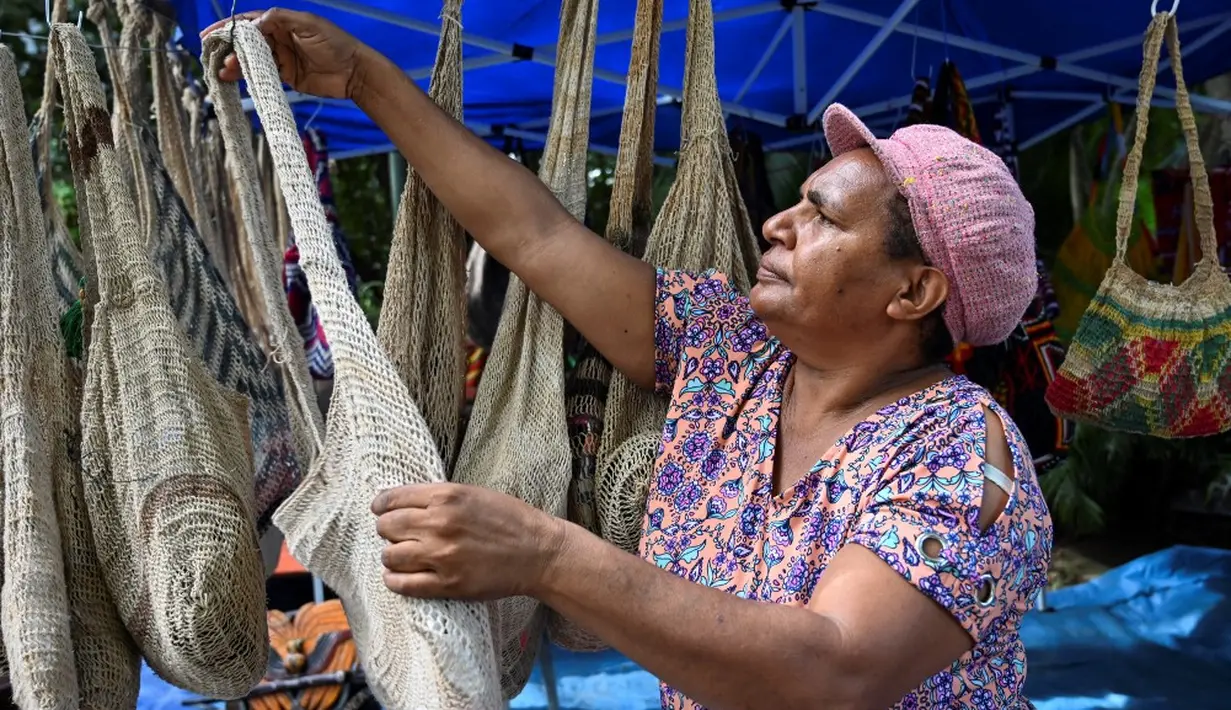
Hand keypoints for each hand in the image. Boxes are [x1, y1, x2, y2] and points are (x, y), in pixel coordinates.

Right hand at [199, 8, 375, 100]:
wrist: (355, 73)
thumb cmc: (336, 44)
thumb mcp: (309, 25)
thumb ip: (280, 20)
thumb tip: (253, 22)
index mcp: (282, 22)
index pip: (250, 22)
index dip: (230, 27)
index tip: (211, 34)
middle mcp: (279, 38)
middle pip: (247, 42)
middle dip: (229, 48)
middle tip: (213, 55)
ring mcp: (282, 57)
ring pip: (253, 59)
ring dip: (236, 64)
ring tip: (223, 70)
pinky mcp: (287, 76)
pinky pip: (263, 75)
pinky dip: (249, 77)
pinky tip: (235, 79)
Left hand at [372, 483, 569, 600]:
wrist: (538, 552)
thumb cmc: (510, 519)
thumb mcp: (473, 493)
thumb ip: (439, 497)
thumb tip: (402, 503)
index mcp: (446, 496)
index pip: (392, 499)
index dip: (382, 506)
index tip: (381, 510)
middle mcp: (439, 524)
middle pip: (386, 527)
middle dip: (388, 530)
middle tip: (397, 534)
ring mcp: (441, 556)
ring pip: (390, 556)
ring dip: (392, 556)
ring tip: (402, 555)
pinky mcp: (447, 584)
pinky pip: (403, 584)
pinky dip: (394, 580)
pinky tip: (399, 576)